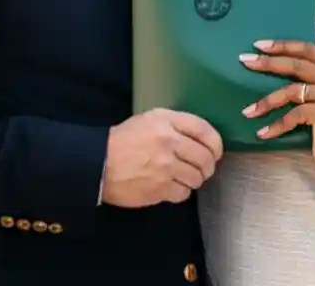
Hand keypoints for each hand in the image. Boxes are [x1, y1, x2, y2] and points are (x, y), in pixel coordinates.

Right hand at [100, 108, 222, 207]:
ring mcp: (166, 167)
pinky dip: (181, 192)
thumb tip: (201, 139)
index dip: (216, 144)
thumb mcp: (149, 120)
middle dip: (207, 166)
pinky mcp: (160, 188)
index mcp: (167, 121)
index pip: (205, 131)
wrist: (98, 163)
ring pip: (197, 177)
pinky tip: (171, 186)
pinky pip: (183, 193)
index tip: (215, 152)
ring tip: (183, 177)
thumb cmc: (122, 140)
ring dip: (193, 179)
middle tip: (202, 169)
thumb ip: (175, 125)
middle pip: (206, 158)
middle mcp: (170, 142)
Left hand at [239, 40, 314, 180]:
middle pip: (297, 65)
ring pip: (292, 90)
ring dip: (267, 101)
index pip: (308, 49)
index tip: (258, 45)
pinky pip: (294, 114)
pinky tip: (263, 133)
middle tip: (245, 61)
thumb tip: (268, 68)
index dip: (283, 45)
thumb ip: (307, 82)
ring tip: (248, 111)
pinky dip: (276, 125)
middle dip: (268, 62)